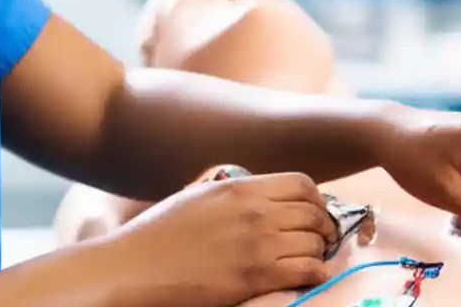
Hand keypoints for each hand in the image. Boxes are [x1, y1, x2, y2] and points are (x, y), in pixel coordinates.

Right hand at [108, 172, 338, 306]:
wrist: (136, 267)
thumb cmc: (160, 232)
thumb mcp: (198, 195)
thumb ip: (232, 191)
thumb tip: (259, 192)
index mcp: (240, 187)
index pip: (302, 183)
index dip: (316, 199)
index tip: (314, 212)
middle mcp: (255, 211)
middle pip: (314, 213)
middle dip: (323, 226)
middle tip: (321, 238)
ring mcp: (258, 245)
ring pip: (315, 243)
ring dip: (318, 252)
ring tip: (311, 258)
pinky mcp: (256, 277)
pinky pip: (308, 270)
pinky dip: (315, 273)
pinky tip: (310, 276)